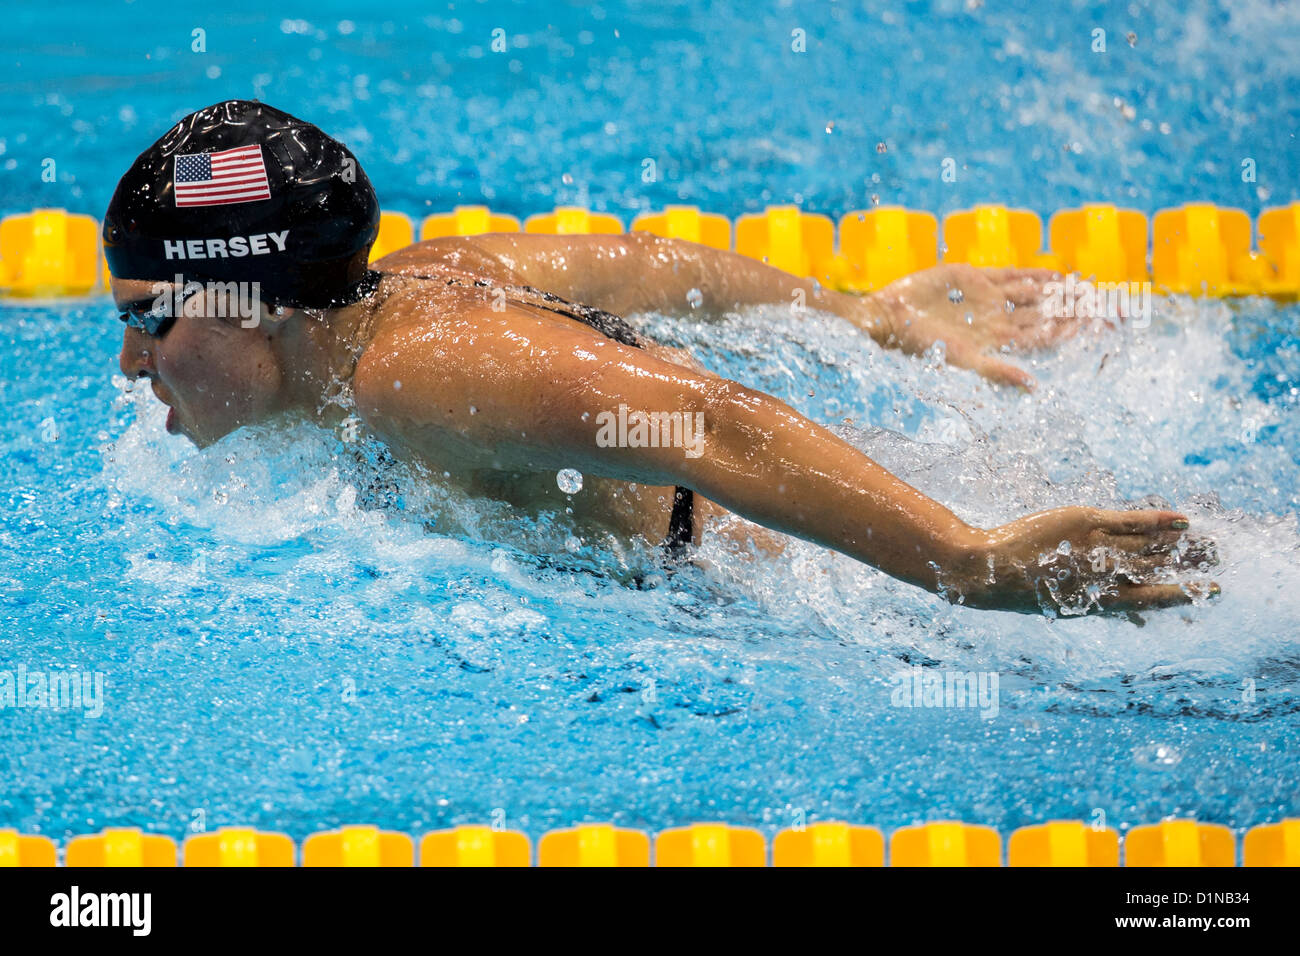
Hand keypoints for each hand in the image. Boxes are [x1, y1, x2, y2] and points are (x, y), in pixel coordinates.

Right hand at [869, 263, 1079, 388]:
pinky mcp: (973, 277)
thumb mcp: (962, 361)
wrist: (890, 316)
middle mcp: (994, 320)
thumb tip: (1033, 388)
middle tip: (1096, 299)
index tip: (1089, 322)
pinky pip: (1011, 274)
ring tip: (1082, 285)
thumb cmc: (920, 345)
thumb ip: (997, 371)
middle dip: (1066, 307)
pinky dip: (1033, 273)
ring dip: (1055, 289)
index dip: (1064, 329)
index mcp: (994, 342)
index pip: (1038, 336)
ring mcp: (986, 298)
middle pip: (1040, 313)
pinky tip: (1055, 273)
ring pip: (1030, 293)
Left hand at [947, 506, 1219, 614]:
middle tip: (1220, 559)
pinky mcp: (1085, 524)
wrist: (986, 571)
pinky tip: (1182, 521)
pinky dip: (1157, 521)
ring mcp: (1095, 549)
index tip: (1212, 591)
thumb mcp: (1067, 601)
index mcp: (1098, 601)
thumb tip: (1133, 615)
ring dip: (1182, 543)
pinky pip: (1130, 521)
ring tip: (1208, 542)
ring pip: (1148, 546)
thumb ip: (1103, 602)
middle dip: (1190, 565)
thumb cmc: (1024, 587)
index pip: (1151, 598)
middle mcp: (1101, 577)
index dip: (1183, 593)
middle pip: (1156, 568)